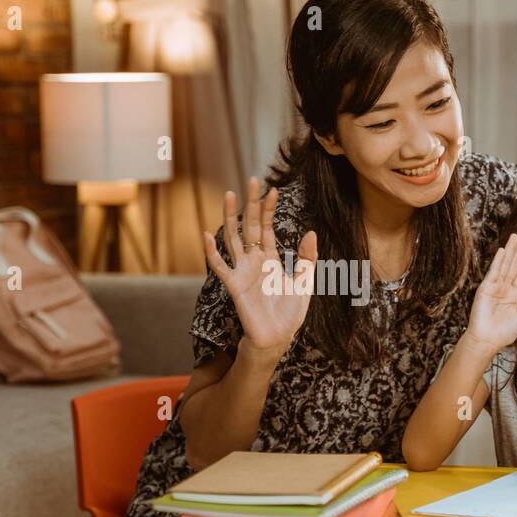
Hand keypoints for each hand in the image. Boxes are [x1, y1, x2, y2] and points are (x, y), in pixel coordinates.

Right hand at [202, 177, 317, 358]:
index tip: (273, 189)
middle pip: (249, 226)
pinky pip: (220, 267)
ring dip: (230, 216)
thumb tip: (311, 232)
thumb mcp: (305, 282)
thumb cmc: (289, 312)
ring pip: (232, 238)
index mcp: (270, 258)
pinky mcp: (234, 285)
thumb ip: (307, 258)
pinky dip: (211, 252)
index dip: (269, 209)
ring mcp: (242, 271)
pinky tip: (205, 235)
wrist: (278, 337)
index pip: (266, 227)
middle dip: (251, 204)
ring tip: (229, 194)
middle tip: (252, 180)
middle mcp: (253, 261)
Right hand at [466, 233, 516, 352]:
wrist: (487, 340)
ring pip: (505, 265)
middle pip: (513, 265)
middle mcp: (504, 289)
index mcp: (513, 295)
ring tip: (515, 237)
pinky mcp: (486, 288)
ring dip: (510, 251)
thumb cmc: (504, 333)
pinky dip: (499, 261)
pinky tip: (503, 250)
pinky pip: (494, 272)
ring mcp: (494, 287)